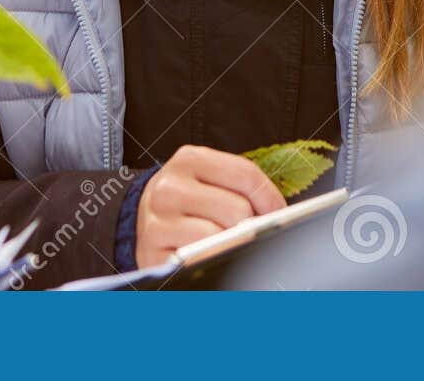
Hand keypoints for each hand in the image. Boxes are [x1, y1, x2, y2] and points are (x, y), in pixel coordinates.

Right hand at [135, 144, 285, 267]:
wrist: (143, 220)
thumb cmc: (188, 200)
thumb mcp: (209, 179)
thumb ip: (240, 188)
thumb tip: (277, 215)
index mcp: (188, 160)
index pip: (245, 175)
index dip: (270, 198)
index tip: (280, 214)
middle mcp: (169, 187)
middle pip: (237, 210)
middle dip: (252, 226)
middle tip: (251, 234)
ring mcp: (158, 222)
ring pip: (221, 237)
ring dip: (232, 246)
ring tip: (229, 245)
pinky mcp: (153, 254)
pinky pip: (200, 261)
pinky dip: (214, 263)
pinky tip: (214, 259)